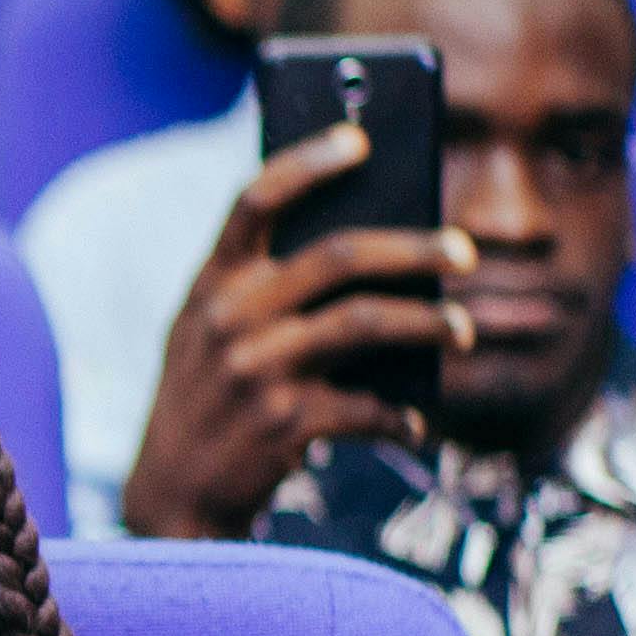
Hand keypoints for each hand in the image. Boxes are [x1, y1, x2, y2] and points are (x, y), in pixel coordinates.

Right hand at [116, 123, 475, 540]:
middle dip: (414, 248)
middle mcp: (231, 317)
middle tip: (463, 252)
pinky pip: (365, 405)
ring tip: (464, 331)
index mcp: (210, 283)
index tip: (360, 139)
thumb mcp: (207, 334)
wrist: (172, 495)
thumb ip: (260, 291)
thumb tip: (373, 254)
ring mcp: (257, 369)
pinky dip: (399, 415)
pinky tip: (417, 423)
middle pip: (338, 256)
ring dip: (428, 323)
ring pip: (366, 322)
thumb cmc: (208, 401)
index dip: (308, 162)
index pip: (255, 199)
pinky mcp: (282, 422)